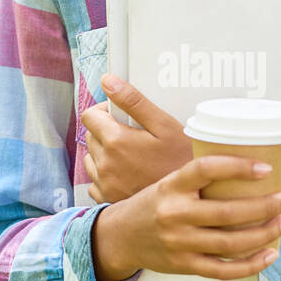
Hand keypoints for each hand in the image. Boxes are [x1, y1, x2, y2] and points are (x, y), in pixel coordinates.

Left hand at [81, 75, 194, 203]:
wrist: (191, 198)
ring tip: (133, 157)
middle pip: (91, 136)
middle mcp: (104, 164)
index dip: (104, 111)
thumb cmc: (182, 160)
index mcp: (115, 141)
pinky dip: (107, 176)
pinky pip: (96, 182)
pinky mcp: (106, 199)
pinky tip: (129, 175)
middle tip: (134, 137)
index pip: (89, 116)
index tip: (121, 116)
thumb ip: (133, 101)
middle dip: (107, 132)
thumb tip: (108, 81)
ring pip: (92, 159)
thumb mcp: (164, 125)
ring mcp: (104, 184)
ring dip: (105, 154)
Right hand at [94, 155, 280, 280]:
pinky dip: (250, 264)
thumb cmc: (152, 206)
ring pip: (230, 242)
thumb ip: (198, 180)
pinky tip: (269, 254)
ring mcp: (179, 243)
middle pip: (227, 212)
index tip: (265, 168)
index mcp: (171, 186)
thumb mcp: (168, 184)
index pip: (206, 169)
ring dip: (264, 233)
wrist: (119, 237)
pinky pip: (223, 269)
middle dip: (265, 206)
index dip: (237, 167)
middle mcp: (174, 214)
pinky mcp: (184, 266)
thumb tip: (248, 172)